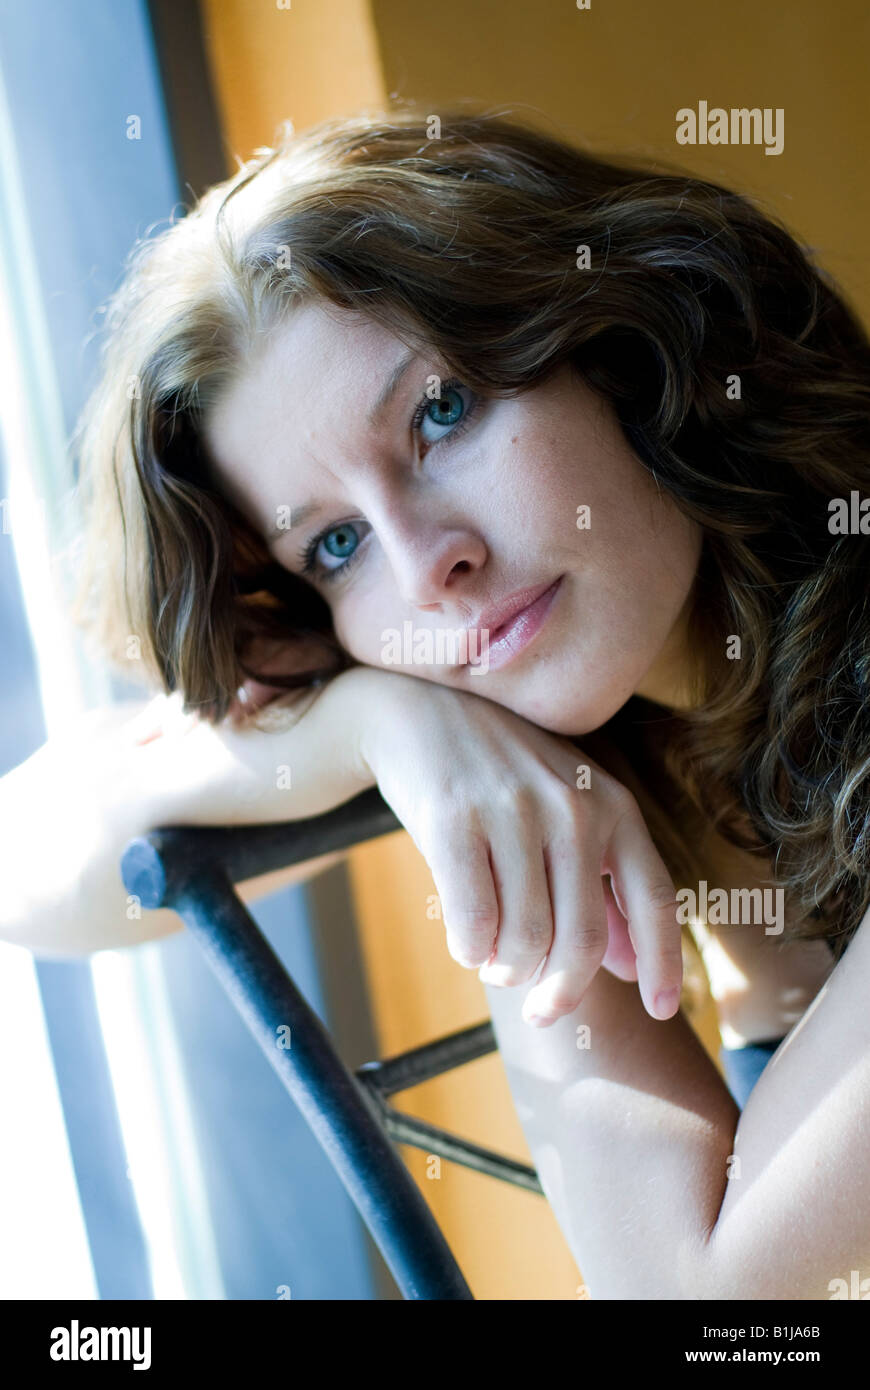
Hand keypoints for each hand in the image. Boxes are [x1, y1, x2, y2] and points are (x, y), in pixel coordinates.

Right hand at [359, 675, 682, 1026]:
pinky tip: (465, 943)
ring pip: (525, 940)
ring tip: (494, 961)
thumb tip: (629, 967)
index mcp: (612, 804)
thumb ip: (601, 883)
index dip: (662, 963)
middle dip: (560, 992)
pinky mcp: (454, 820)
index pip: (655, 898)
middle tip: (540, 1007)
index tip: (660, 1011)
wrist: (417, 712)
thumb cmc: (497, 777)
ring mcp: (513, 810)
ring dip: (507, 970)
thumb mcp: (564, 812)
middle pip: (582, 941)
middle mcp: (572, 805)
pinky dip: (469, 951)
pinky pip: (473, 924)